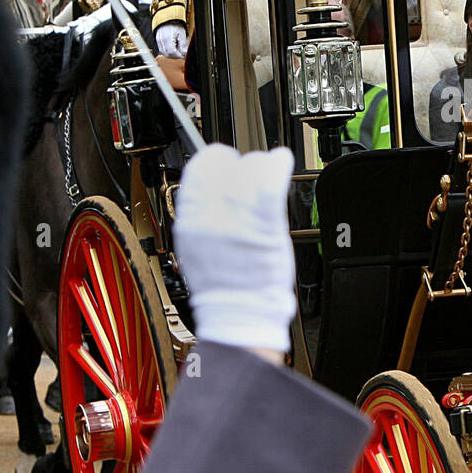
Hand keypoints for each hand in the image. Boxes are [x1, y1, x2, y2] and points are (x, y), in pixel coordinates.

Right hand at [156, 21, 188, 57]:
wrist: (168, 18)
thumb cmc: (174, 24)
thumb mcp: (182, 33)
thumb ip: (183, 44)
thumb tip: (184, 52)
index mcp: (167, 38)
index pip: (172, 52)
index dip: (178, 56)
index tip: (183, 56)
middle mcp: (161, 40)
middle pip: (167, 54)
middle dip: (175, 56)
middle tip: (181, 55)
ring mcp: (158, 40)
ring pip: (164, 53)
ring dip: (171, 55)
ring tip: (177, 52)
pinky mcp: (157, 41)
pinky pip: (161, 50)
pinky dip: (167, 52)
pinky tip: (172, 49)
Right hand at [174, 145, 295, 353]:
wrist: (240, 312)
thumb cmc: (222, 285)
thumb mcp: (194, 245)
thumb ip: (201, 214)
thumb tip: (209, 191)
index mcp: (190, 219)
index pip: (197, 167)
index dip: (214, 160)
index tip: (224, 162)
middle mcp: (211, 213)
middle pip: (224, 163)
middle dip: (239, 164)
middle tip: (249, 172)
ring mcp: (239, 216)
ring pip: (250, 167)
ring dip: (261, 166)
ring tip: (266, 176)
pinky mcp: (265, 222)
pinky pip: (272, 181)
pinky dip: (279, 165)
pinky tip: (282, 162)